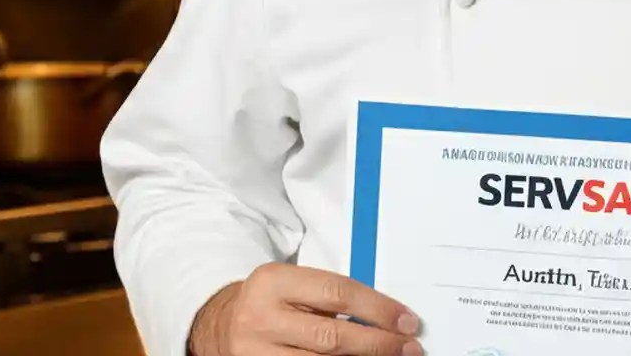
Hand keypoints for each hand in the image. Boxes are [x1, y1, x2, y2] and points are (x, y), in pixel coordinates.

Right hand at [188, 263, 421, 355]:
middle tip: (409, 347)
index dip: (378, 308)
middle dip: (377, 343)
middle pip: (331, 336)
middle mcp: (260, 318)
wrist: (221, 323)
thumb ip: (332, 295)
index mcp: (274, 281)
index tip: (408, 321)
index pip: (338, 293)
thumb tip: (388, 315)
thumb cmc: (274, 300)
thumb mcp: (295, 284)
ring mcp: (254, 353)